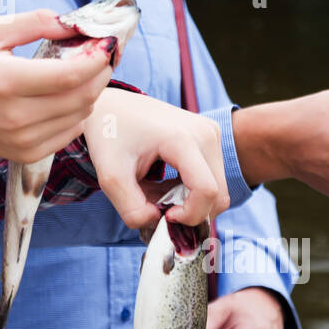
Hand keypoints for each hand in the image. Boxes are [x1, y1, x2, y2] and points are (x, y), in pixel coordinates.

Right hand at [0, 9, 112, 162]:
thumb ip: (34, 22)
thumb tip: (72, 22)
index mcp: (7, 81)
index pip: (72, 74)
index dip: (98, 57)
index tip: (105, 42)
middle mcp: (18, 116)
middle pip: (84, 95)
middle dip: (101, 71)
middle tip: (100, 53)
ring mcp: (23, 140)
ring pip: (81, 114)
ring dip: (92, 91)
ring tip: (83, 71)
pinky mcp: (26, 153)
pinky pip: (70, 132)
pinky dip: (78, 112)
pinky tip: (67, 95)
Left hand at [81, 88, 229, 229]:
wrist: (111, 105)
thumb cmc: (109, 135)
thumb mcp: (110, 177)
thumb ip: (132, 210)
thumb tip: (158, 223)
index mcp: (182, 139)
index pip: (206, 191)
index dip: (189, 215)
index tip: (163, 216)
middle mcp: (205, 132)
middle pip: (218, 195)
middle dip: (190, 212)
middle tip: (157, 208)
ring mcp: (211, 131)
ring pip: (218, 189)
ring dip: (191, 202)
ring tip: (157, 193)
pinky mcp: (210, 135)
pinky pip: (213, 177)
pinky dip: (192, 190)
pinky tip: (166, 184)